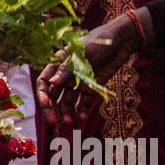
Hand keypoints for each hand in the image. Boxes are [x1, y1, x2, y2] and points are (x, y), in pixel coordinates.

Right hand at [35, 10, 144, 126]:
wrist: (121, 41)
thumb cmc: (98, 42)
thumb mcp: (81, 54)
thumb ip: (67, 70)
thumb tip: (51, 84)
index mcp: (58, 64)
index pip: (44, 82)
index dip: (43, 94)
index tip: (47, 105)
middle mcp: (66, 75)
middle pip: (53, 95)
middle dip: (52, 109)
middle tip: (55, 122)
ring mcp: (78, 83)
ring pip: (67, 101)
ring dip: (66, 112)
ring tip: (70, 122)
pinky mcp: (91, 88)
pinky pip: (84, 103)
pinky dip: (82, 111)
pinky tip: (83, 118)